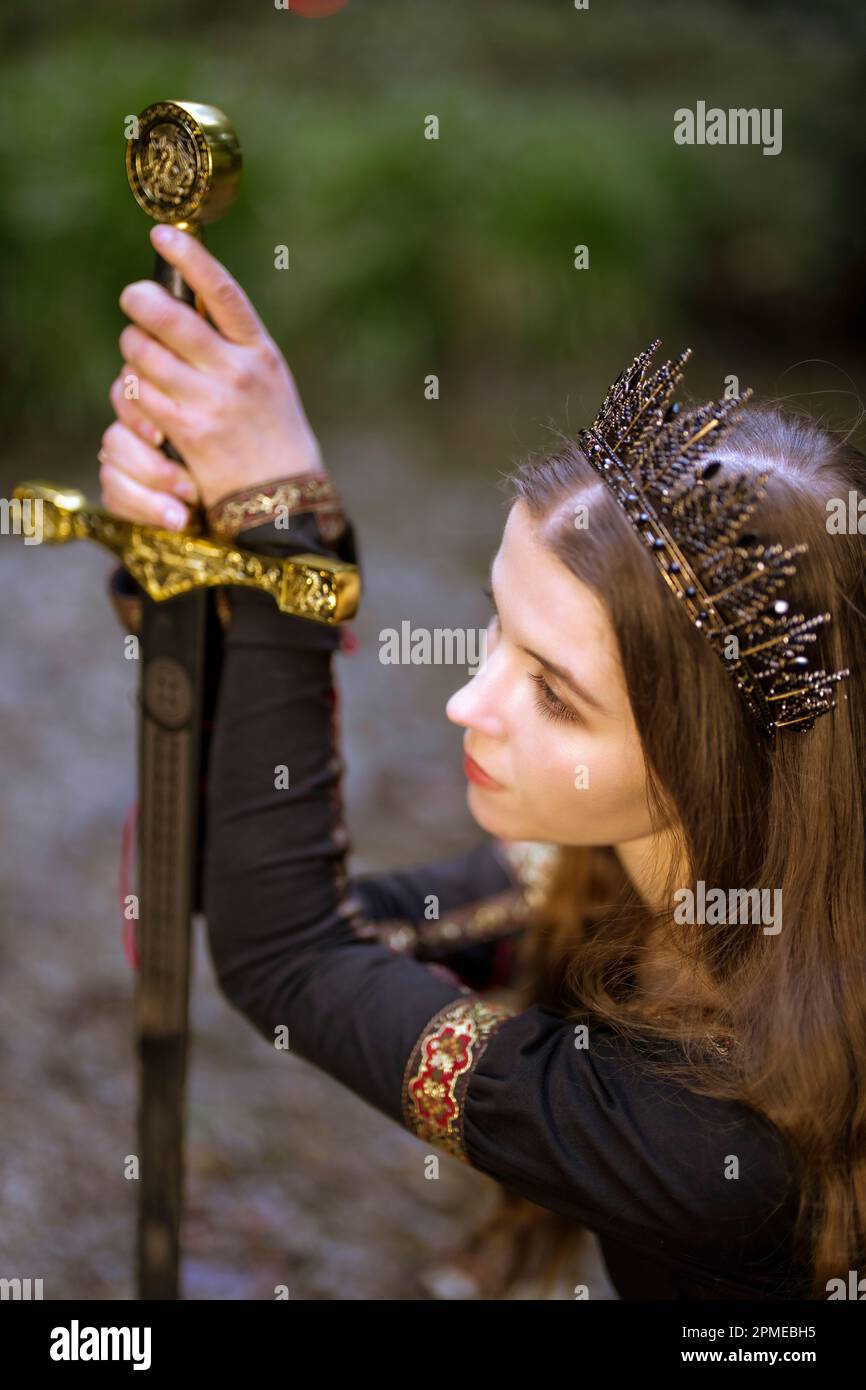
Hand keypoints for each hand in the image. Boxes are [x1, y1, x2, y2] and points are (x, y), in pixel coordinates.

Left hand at [99, 223, 324, 528]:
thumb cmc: (272, 431)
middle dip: (140, 303)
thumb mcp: (267, 376)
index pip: (222, 292)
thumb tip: (187, 300)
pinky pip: (140, 395)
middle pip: (169, 319)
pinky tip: (139, 391)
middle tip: (134, 301)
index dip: (190, 257)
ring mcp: (210, 402)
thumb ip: (233, 341)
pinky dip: (132, 390)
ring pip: (145, 355)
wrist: (283, 494)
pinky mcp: (188, 432)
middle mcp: (237, 371)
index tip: (163, 235)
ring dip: (132, 349)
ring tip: (138, 352)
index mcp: (260, 350)